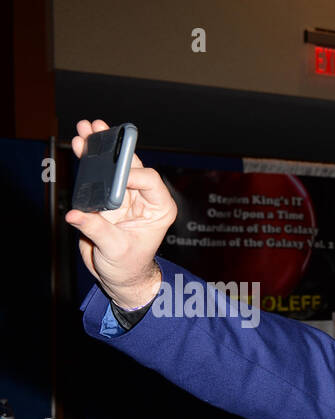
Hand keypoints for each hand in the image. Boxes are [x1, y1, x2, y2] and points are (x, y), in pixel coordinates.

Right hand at [64, 119, 175, 309]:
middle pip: (131, 165)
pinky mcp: (106, 197)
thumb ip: (97, 230)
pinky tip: (79, 142)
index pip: (150, 181)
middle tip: (100, 129)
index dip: (131, 174)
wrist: (119, 275)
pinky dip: (89, 159)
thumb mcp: (116, 250)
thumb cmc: (128, 266)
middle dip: (115, 148)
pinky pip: (98, 174)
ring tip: (86, 128)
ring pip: (113, 165)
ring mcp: (124, 195)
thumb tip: (75, 215)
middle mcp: (144, 198)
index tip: (113, 176)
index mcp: (160, 209)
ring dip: (99, 147)